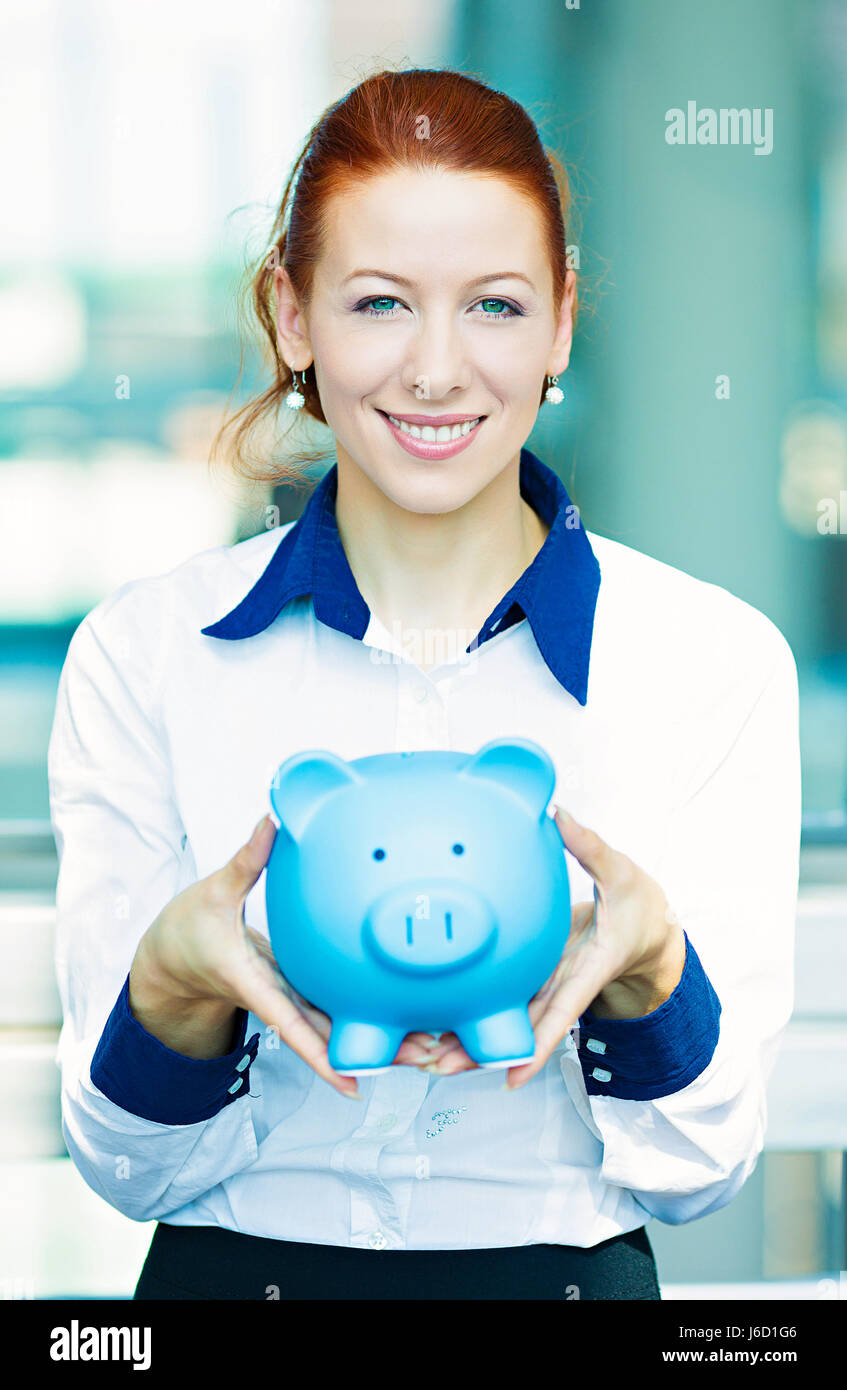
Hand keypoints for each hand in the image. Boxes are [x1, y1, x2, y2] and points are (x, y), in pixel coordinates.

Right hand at [131, 815, 444, 1099]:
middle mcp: (276, 998)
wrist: (169, 961)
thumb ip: (247, 859)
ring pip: (338, 1027)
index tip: (353, 1084)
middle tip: (426, 1059)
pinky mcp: (297, 988)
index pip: (291, 1024)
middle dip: (373, 1053)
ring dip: (380, 1040)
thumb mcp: (213, 893)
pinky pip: (334, 1008)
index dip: (322, 1057)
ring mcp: (289, 996)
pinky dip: (365, 1017)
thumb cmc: (185, 932)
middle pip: (329, 1036)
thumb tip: (271, 818)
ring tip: (431, 1047)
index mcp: (252, 982)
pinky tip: (402, 1020)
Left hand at [414, 806, 685, 1089]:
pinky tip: (434, 1024)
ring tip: (422, 1057)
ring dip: (468, 1041)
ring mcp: (547, 984)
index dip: (538, 1046)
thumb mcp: (622, 874)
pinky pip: (503, 1001)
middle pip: (522, 1029)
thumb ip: (590, 846)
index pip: (561, 1012)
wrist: (652, 930)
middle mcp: (563, 985)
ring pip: (506, 1021)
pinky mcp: (535, 976)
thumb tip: (559, 814)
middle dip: (484, 1052)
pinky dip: (474, 1015)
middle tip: (437, 1067)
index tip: (512, 1075)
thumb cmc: (642, 907)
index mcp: (588, 968)